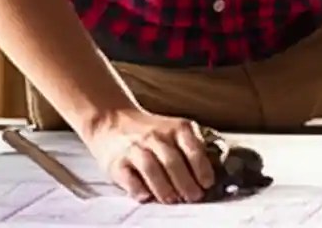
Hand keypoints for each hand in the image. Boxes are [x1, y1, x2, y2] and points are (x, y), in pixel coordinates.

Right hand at [80, 107, 216, 203]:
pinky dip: (138, 189)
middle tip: (193, 197)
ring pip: (151, 168)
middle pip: (172, 161)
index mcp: (177, 128)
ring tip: (173, 200)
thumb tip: (208, 177)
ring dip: (164, 188)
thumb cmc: (152, 133)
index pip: (192, 149)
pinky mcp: (116, 162)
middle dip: (185, 183)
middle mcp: (155, 136)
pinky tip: (147, 197)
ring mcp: (135, 148)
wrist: (113, 122)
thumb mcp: (176, 131)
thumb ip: (192, 148)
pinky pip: (128, 178)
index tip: (207, 184)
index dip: (202, 169)